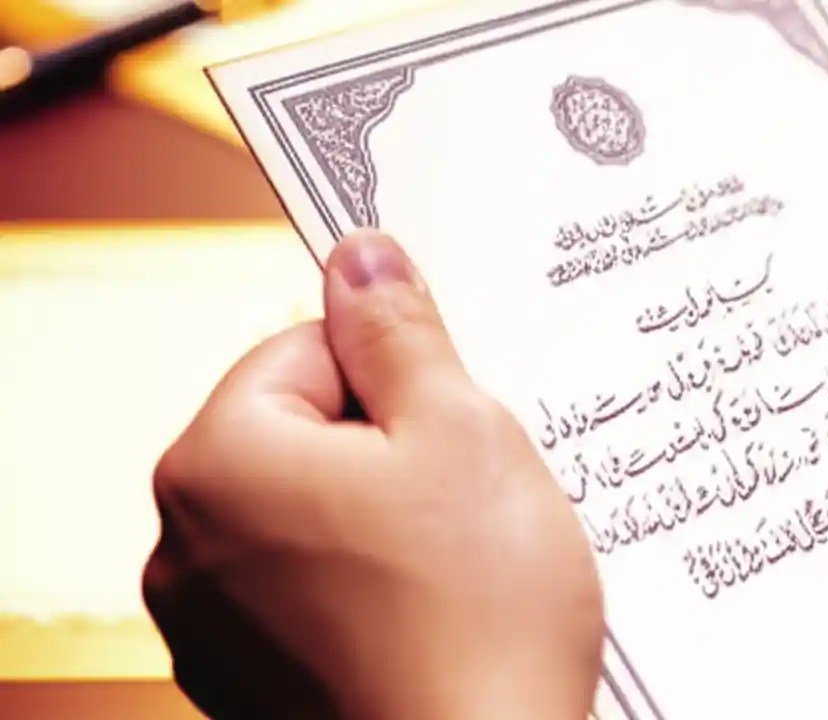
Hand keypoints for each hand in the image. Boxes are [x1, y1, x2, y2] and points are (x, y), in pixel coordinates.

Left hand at [143, 231, 603, 719]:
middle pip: (304, 429)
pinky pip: (313, 582)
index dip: (396, 374)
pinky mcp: (254, 677)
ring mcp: (214, 623)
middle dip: (391, 445)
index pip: (304, 347)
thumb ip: (399, 329)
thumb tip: (362, 255)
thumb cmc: (477, 612)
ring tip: (453, 561)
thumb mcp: (460, 428)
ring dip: (387, 512)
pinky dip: (370, 579)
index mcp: (218, 464)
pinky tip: (429, 609)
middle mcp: (187, 544)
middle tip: (462, 497)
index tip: (449, 417)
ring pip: (316, 508)